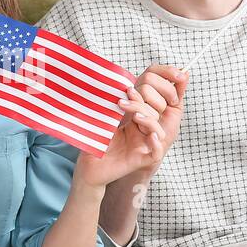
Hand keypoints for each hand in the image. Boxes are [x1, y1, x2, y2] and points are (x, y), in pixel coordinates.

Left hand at [75, 65, 187, 188]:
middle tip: (125, 100)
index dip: (149, 93)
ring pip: (159, 132)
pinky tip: (150, 136)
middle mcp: (143, 132)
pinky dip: (156, 144)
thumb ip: (112, 103)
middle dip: (143, 104)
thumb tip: (112, 81)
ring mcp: (143, 146)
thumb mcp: (103, 119)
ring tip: (135, 117)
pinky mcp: (141, 161)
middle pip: (156, 114)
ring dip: (150, 120)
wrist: (87, 165)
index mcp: (136, 120)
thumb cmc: (94, 141)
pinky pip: (156, 153)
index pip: (152, 103)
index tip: (131, 86)